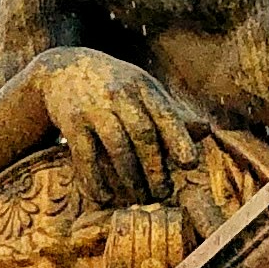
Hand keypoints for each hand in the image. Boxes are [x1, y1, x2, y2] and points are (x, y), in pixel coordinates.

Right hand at [26, 47, 213, 207]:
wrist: (62, 69)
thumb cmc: (114, 84)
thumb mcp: (143, 89)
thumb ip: (171, 112)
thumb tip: (206, 131)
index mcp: (143, 87)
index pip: (165, 114)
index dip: (179, 139)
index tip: (190, 163)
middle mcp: (120, 94)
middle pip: (143, 134)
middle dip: (156, 167)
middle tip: (164, 193)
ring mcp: (94, 107)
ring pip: (117, 146)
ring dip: (131, 177)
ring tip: (141, 198)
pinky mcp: (71, 121)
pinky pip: (85, 155)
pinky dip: (95, 179)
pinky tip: (104, 196)